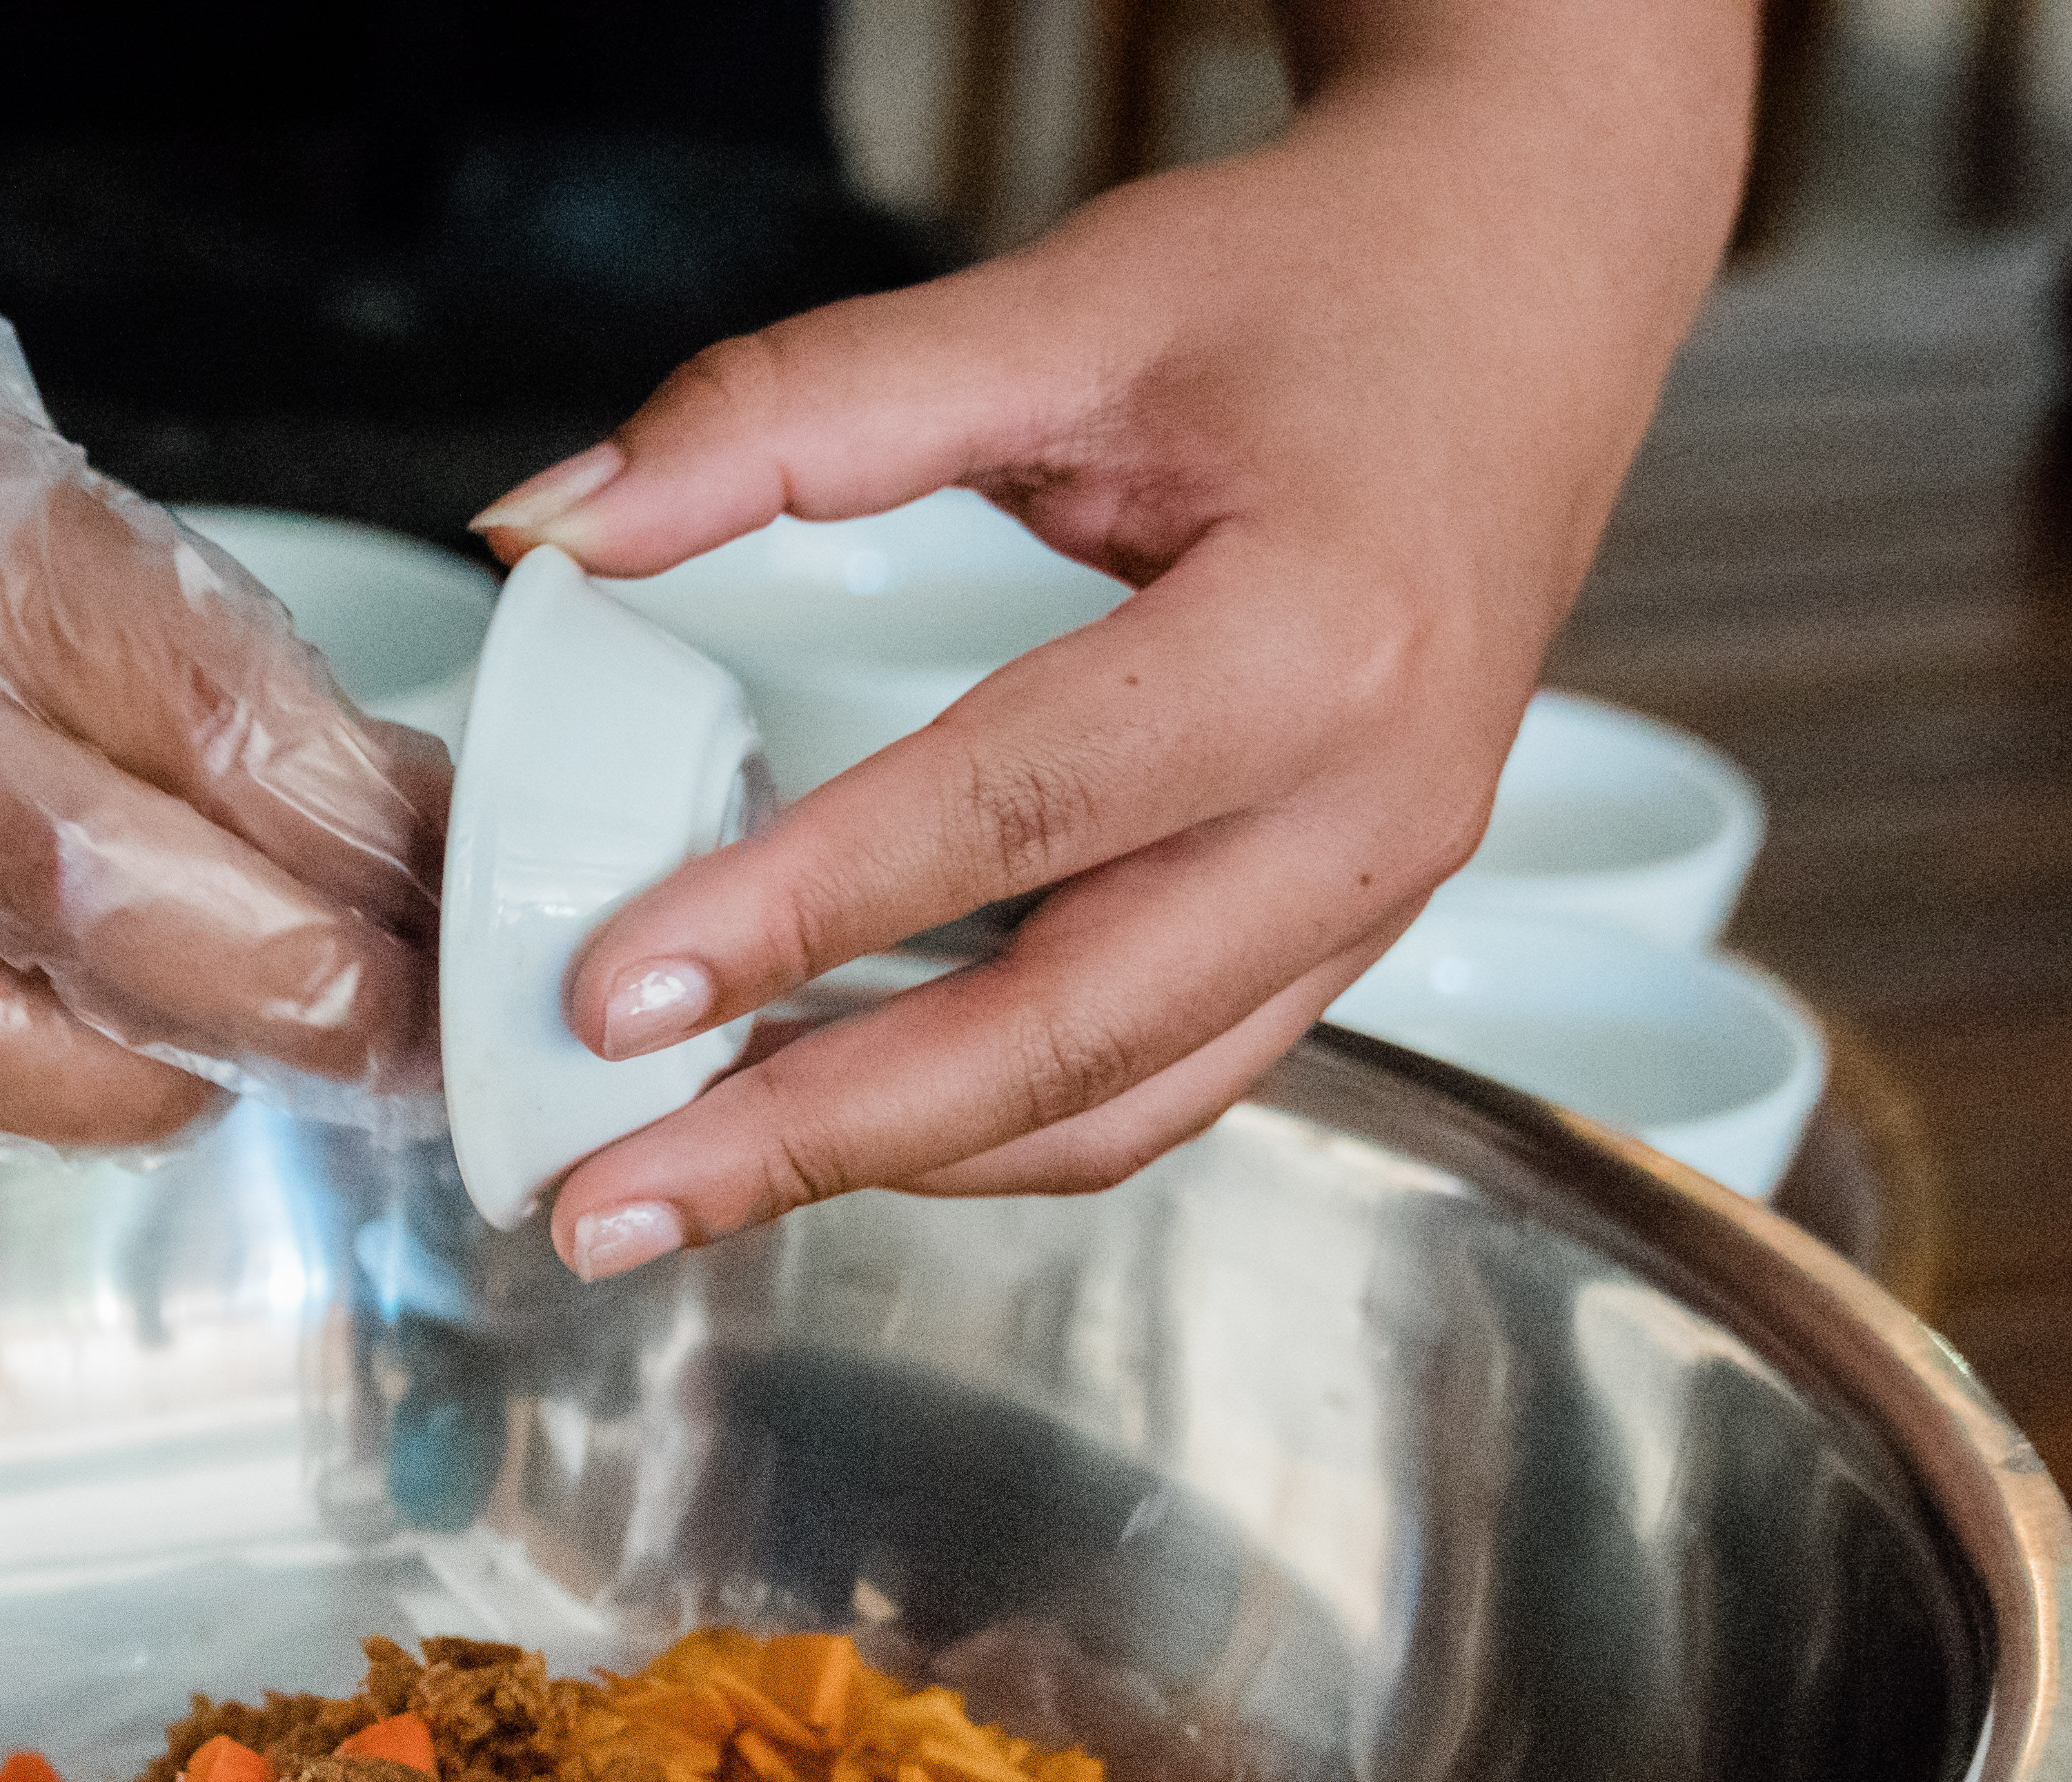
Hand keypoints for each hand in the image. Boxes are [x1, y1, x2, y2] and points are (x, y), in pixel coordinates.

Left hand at [471, 3, 1747, 1276]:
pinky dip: (987, 1127)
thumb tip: (546, 526)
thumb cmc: (1315, 290)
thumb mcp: (1058, 302)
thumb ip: (793, 410)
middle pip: (1061, 1038)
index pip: (1010, 811)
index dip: (795, 915)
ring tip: (680, 1186)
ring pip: (1111, 1106)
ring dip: (887, 1166)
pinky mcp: (1345, 934)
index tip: (610, 996)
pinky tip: (831, 1118)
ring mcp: (1373, 897)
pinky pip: (1160, 1084)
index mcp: (1320, 635)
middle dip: (812, 1138)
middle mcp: (1372, 808)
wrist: (1526, 295)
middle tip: (604, 1201)